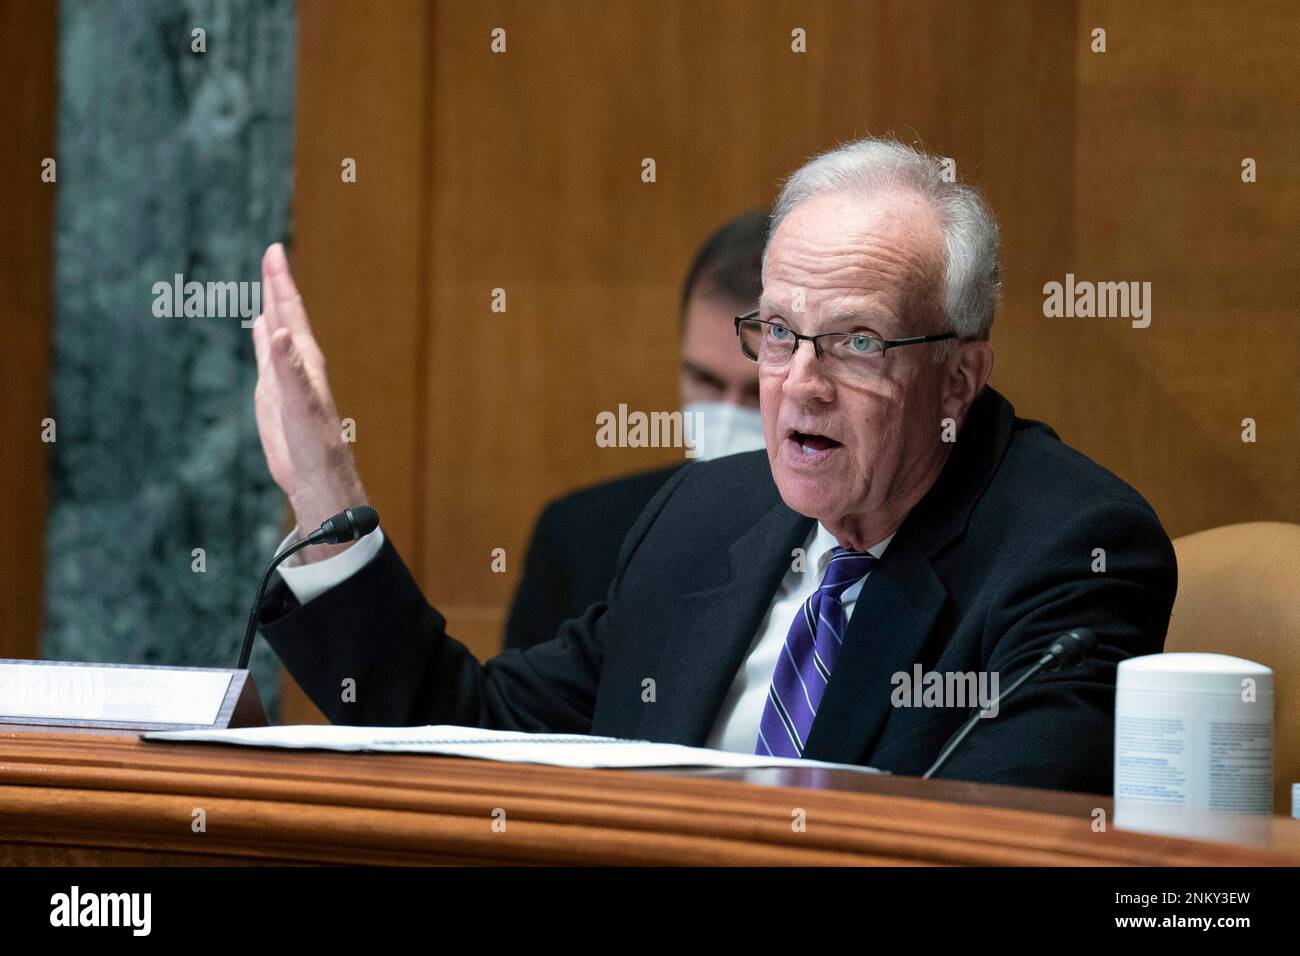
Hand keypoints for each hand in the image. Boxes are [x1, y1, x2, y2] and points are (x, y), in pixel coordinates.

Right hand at [251, 243, 367, 561]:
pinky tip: (262, 326)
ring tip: (267, 280)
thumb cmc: (313, 444)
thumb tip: (278, 329)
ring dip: (271, 305)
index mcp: (304, 359)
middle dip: (277, 283)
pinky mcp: (274, 393)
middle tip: (272, 252)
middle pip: (285, 314)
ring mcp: (284, 376)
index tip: (274, 250)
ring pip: (276, 331)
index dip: (281, 282)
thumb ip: (289, 369)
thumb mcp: (301, 405)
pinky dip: (263, 336)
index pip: (291, 312)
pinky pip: (267, 355)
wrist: (315, 476)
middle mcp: (296, 362)